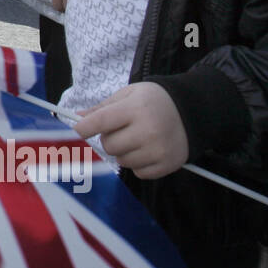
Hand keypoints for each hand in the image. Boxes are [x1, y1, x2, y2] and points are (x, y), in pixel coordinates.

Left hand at [74, 82, 188, 178]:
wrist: (193, 111)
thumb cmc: (154, 101)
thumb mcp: (129, 94)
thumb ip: (103, 107)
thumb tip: (77, 118)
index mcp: (136, 109)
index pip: (101, 121)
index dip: (83, 128)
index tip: (74, 132)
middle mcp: (148, 131)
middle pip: (109, 146)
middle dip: (109, 139)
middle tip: (121, 130)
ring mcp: (158, 150)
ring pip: (122, 161)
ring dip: (123, 152)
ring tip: (137, 138)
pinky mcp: (167, 165)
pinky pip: (138, 173)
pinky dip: (138, 164)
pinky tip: (147, 150)